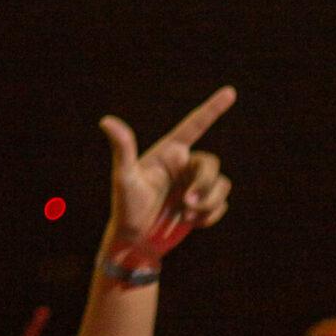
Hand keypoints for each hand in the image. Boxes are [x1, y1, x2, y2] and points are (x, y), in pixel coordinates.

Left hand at [99, 86, 235, 269]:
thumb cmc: (125, 208)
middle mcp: (184, 166)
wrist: (134, 242)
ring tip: (187, 216)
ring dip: (208, 202)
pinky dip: (210, 216)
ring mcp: (195, 186)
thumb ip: (123, 149)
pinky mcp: (202, 206)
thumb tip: (106, 121)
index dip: (212, 109)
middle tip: (186, 204)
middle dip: (204, 184)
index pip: (194, 126)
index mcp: (169, 154)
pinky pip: (221, 204)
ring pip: (222, 184)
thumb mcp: (124, 178)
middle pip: (212, 163)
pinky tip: (192, 224)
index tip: (230, 92)